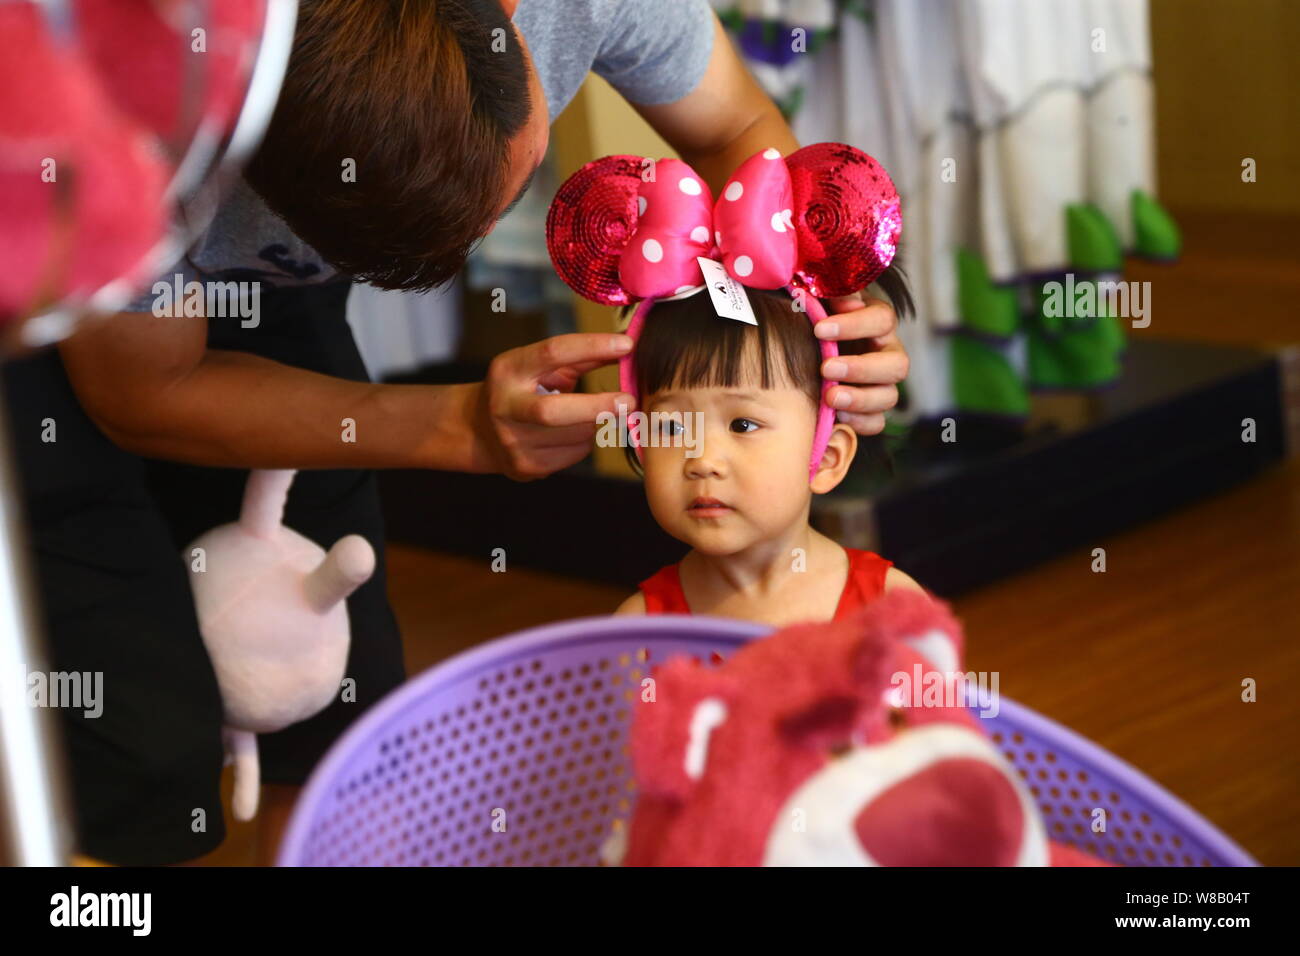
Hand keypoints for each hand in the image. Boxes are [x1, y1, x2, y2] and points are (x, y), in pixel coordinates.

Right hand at [473, 332, 634, 479]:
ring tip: (589, 414)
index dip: (592, 346)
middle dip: (596, 406)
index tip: (626, 345)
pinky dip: (585, 441)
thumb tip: (626, 345)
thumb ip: (581, 357)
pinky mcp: (525, 466)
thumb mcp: (542, 367)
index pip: (552, 352)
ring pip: (574, 435)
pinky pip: (575, 454)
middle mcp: (505, 406)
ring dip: (595, 423)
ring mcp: (513, 441)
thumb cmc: (524, 389)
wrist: (480, 431)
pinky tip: (572, 433)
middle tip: (629, 401)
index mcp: (509, 370)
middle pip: (553, 411)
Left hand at [812, 292, 909, 435]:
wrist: (806, 351)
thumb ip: (830, 292)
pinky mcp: (872, 411)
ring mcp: (883, 385)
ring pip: (890, 396)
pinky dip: (860, 421)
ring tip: (829, 398)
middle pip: (897, 364)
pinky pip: (877, 422)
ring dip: (860, 398)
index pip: (882, 319)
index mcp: (878, 323)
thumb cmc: (816, 323)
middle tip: (826, 368)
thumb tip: (836, 290)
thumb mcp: (822, 302)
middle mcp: (888, 354)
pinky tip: (837, 416)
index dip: (854, 325)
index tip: (820, 329)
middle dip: (861, 368)